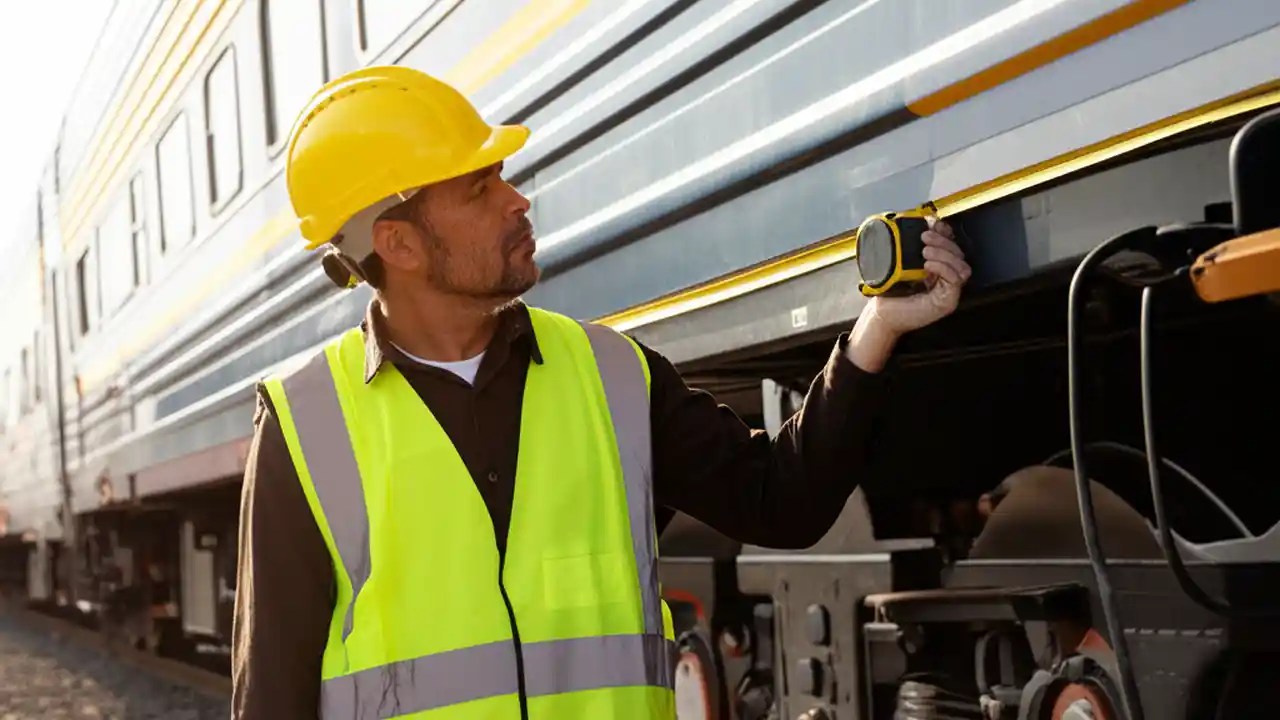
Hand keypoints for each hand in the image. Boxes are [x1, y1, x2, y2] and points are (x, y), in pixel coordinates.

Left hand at [846, 217, 970, 371]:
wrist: (883, 314)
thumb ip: (905, 247)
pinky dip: (944, 268)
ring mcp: (949, 289)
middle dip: (942, 241)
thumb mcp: (897, 264)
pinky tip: (928, 265)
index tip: (932, 224)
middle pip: (958, 252)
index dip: (945, 231)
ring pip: (961, 265)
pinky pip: (956, 280)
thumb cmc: (890, 292)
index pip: (951, 243)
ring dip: (944, 254)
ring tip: (925, 252)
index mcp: (937, 264)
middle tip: (924, 238)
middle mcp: (946, 276)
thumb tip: (910, 224)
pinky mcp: (947, 300)